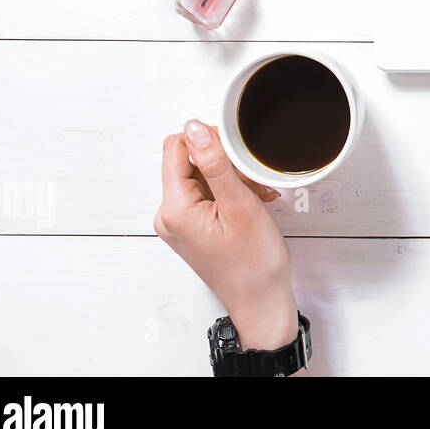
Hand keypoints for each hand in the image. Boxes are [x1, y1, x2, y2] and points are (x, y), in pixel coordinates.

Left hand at [154, 119, 298, 350]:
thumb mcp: (240, 206)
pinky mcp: (192, 227)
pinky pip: (206, 194)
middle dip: (224, 163)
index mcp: (174, 209)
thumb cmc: (254, 264)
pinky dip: (229, 192)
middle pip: (188, 162)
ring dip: (230, 178)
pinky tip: (250, 203)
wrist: (260, 300)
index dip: (207, 141)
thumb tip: (196, 128)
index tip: (235, 154)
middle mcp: (169, 215)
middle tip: (251, 181)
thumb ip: (215, 164)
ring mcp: (180, 223)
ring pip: (201, 177)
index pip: (176, 148)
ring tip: (255, 195)